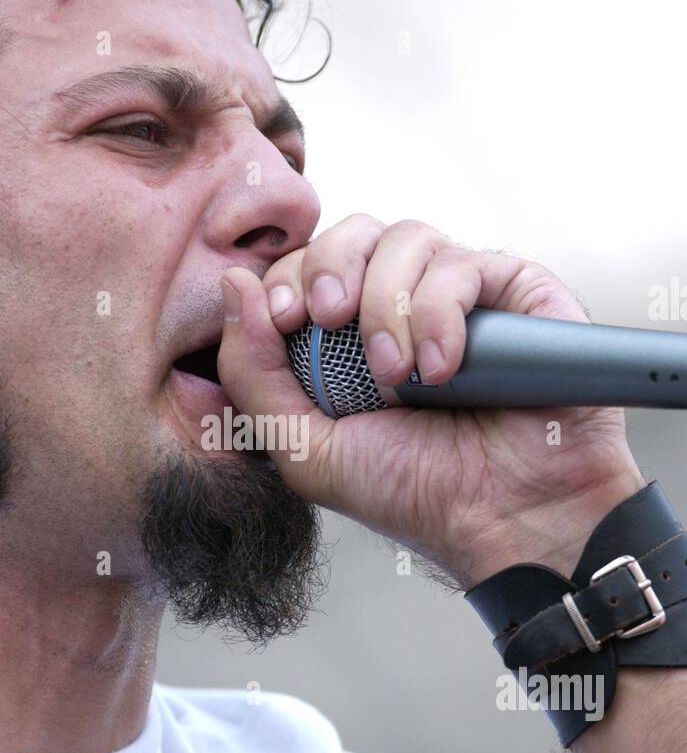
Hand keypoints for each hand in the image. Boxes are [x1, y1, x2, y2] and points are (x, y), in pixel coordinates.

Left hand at [217, 217, 643, 587]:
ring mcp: (465, 296)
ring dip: (387, 303)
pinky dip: (439, 312)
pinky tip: (442, 368)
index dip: (289, 276)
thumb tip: (234, 284)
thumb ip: (252, 373)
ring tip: (397, 375)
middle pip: (356, 232)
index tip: (286, 318)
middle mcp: (406, 306)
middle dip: (331, 265)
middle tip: (328, 317)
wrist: (503, 521)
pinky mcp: (518, 295)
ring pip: (409, 238)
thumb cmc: (412, 492)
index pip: (309, 267)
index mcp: (351, 337)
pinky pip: (466, 264)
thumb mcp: (304, 446)